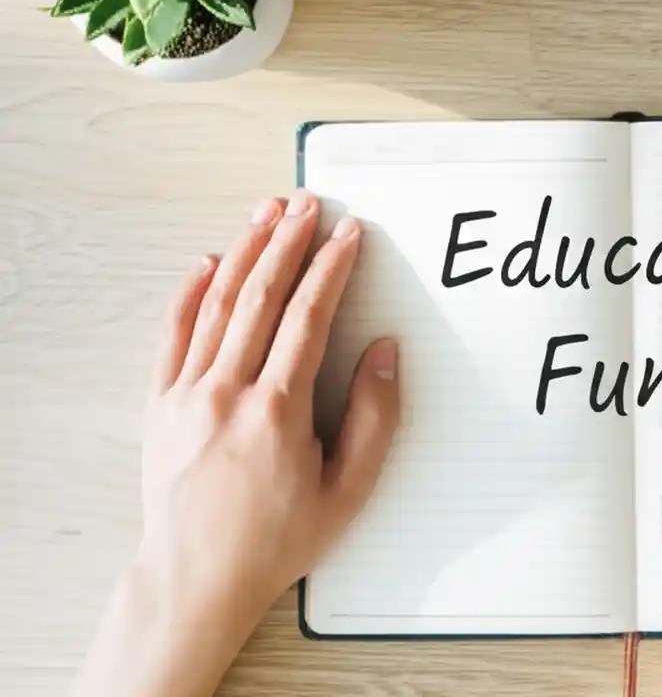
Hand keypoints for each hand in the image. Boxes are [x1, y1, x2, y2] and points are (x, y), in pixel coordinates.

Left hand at [73, 191, 399, 696]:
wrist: (195, 577)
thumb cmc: (276, 541)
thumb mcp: (347, 491)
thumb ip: (373, 418)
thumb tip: (382, 352)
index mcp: (277, 410)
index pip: (308, 317)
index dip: (331, 268)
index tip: (348, 233)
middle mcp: (226, 392)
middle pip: (260, 296)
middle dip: (287, 242)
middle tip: (307, 203)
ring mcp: (186, 394)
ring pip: (216, 304)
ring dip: (243, 252)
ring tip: (265, 213)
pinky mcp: (159, 404)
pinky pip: (173, 334)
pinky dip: (190, 293)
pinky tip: (206, 263)